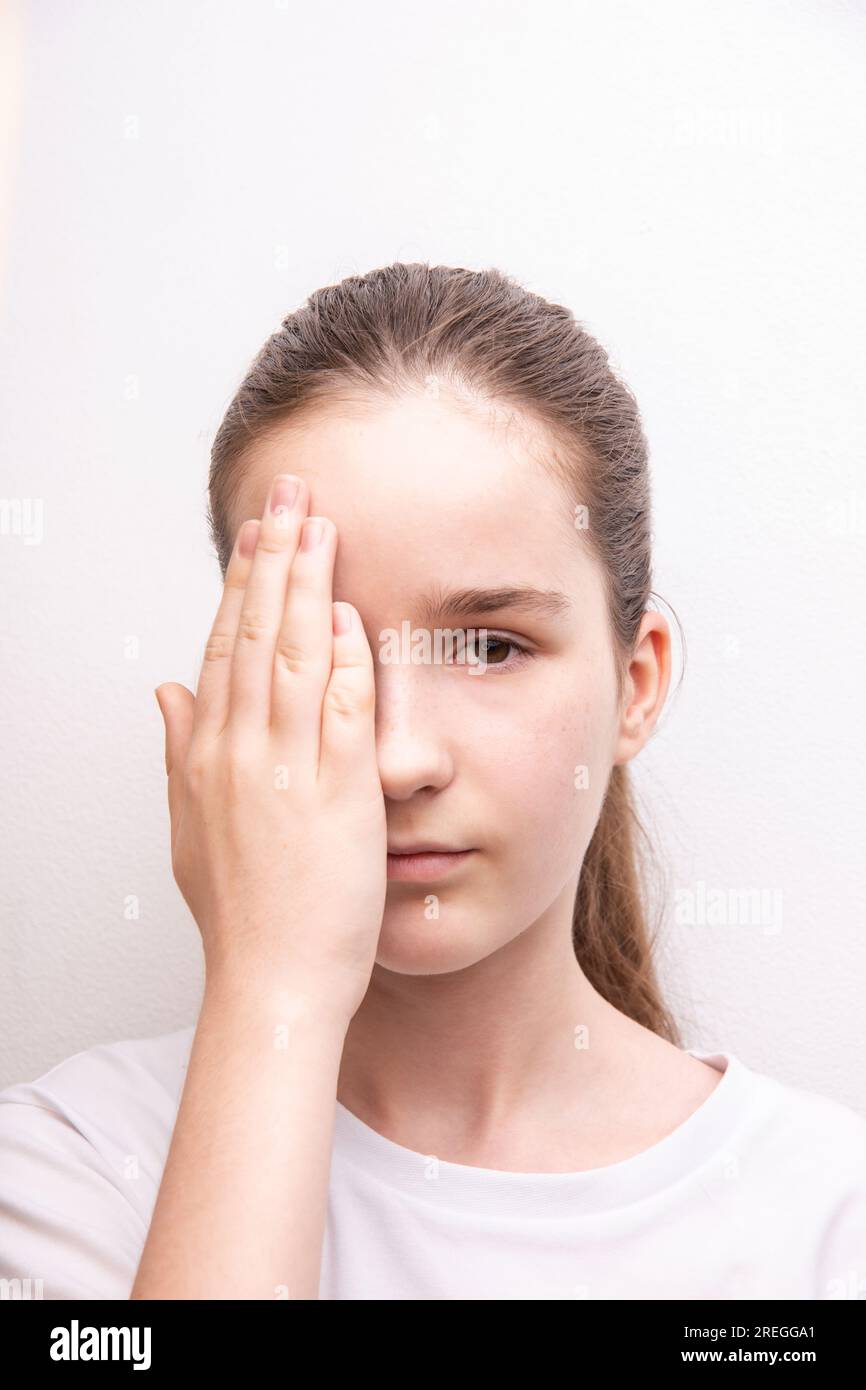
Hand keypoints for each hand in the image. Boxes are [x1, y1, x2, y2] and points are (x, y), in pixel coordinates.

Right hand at [154, 472, 386, 1024]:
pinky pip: (337, 712)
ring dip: (305, 585)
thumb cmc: (241, 915)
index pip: (222, 648)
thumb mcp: (190, 828)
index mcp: (206, 757)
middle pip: (253, 634)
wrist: (271, 985)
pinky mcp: (334, 796)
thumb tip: (165, 691)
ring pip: (290, 657)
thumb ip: (178, 752)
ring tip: (318, 525)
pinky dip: (342, 659)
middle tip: (289, 494)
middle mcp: (238, 754)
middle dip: (273, 557)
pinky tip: (350, 612)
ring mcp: (284, 772)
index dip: (240, 584)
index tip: (256, 533)